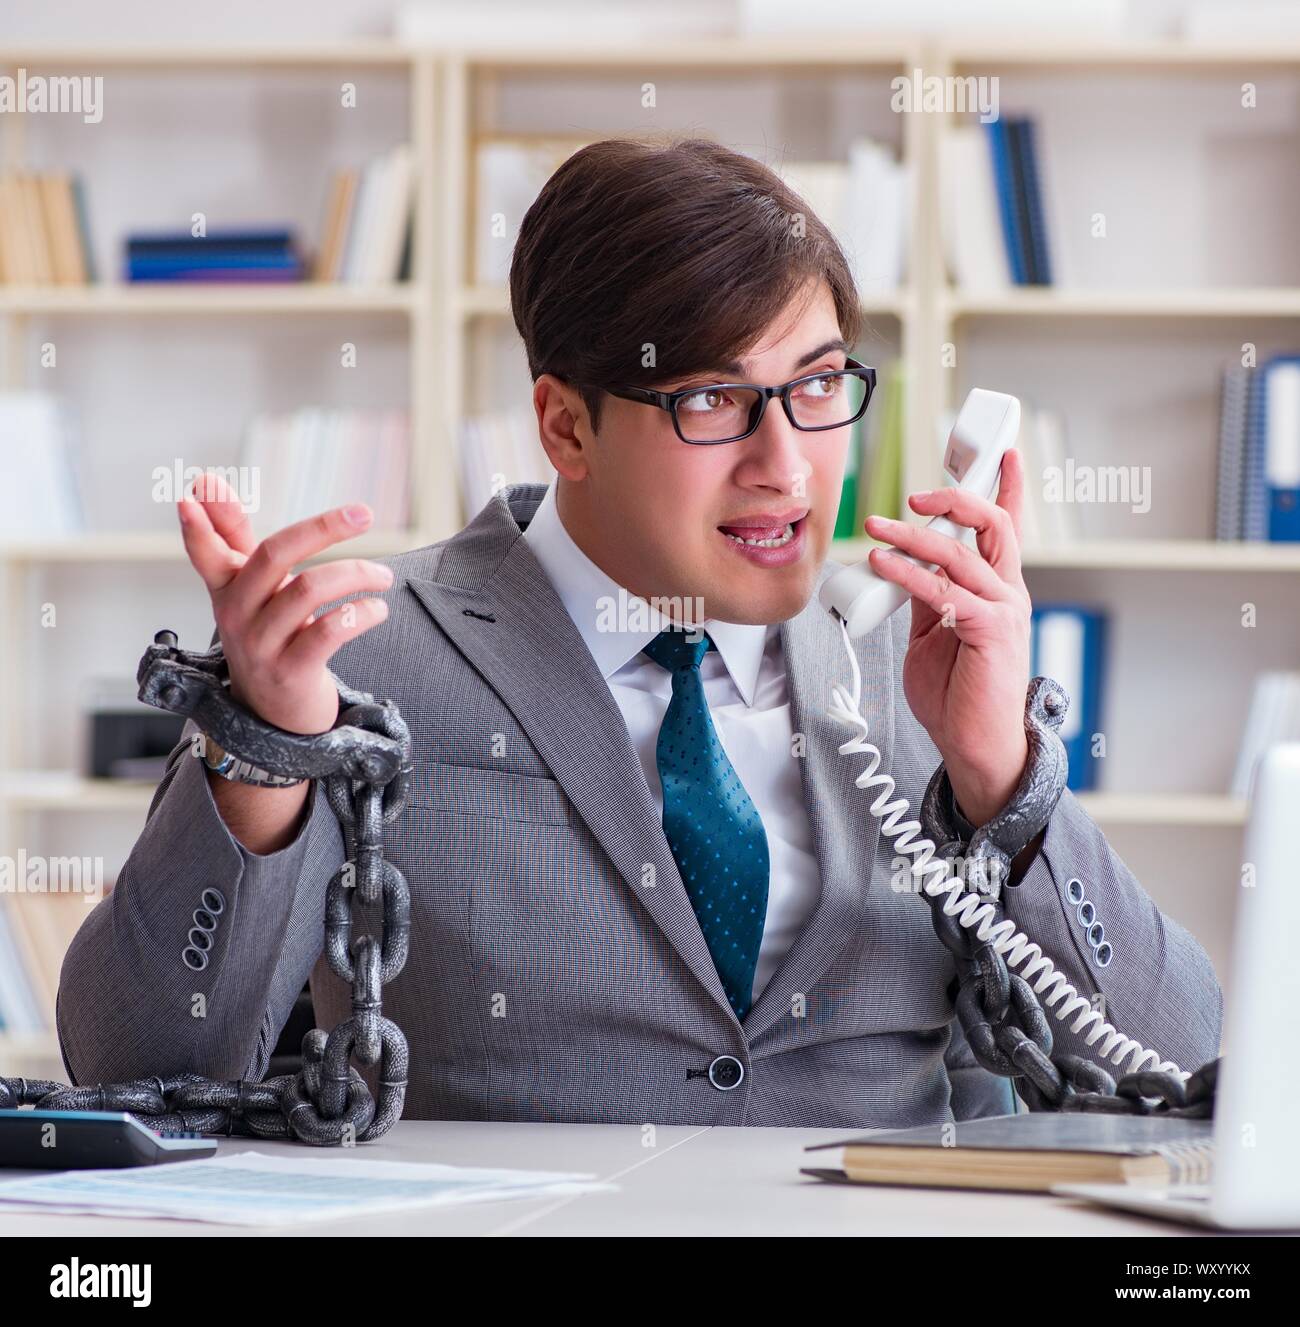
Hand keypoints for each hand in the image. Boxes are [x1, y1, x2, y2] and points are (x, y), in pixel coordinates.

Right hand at [177, 473, 394, 734]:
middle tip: (363, 513)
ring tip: (384, 576)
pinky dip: (360, 614)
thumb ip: (231, 533)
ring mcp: (261, 644)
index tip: (192, 494)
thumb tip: (205, 479)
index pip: (206, 551)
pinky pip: (328, 631)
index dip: (199, 525)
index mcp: (226, 587)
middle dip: (321, 528)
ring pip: (308, 590)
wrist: (275, 712)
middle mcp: (237, 613)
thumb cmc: (267, 633)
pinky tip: (376, 609)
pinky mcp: (291, 671)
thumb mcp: (248, 585)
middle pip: (274, 555)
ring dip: (356, 574)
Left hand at [863, 449, 1031, 825]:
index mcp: (996, 589)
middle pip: (993, 525)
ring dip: (912, 537)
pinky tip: (884, 563)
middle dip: (955, 500)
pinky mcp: (990, 631)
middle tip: (913, 499)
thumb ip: (928, 596)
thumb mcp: (935, 632)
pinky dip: (911, 573)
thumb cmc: (957, 693)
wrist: (974, 743)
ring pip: (961, 553)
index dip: (1007, 488)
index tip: (1003, 453)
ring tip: (875, 530)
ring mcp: (1004, 610)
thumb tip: (906, 564)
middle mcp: (1007, 592)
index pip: (1006, 529)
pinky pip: (946, 590)